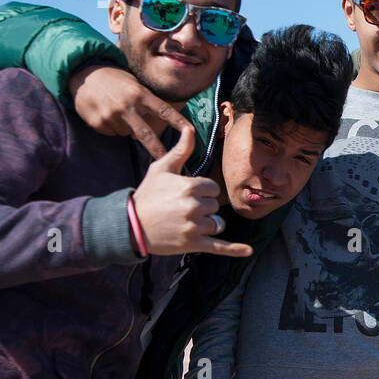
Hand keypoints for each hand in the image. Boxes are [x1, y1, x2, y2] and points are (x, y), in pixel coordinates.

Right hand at [70, 64, 192, 159]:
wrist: (83, 74)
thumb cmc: (114, 79)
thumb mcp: (134, 84)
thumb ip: (144, 104)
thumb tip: (148, 131)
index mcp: (140, 94)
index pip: (164, 110)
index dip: (178, 122)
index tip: (191, 132)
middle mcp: (127, 105)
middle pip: (146, 134)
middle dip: (158, 149)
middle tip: (167, 161)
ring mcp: (111, 115)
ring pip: (127, 134)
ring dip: (127, 128)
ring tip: (118, 111)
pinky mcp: (98, 123)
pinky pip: (112, 133)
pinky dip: (113, 127)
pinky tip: (106, 113)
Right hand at [132, 125, 252, 257]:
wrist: (129, 224)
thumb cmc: (147, 194)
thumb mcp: (161, 168)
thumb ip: (181, 149)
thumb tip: (190, 127)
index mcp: (190, 186)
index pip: (213, 188)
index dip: (201, 192)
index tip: (185, 195)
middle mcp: (193, 206)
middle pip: (215, 206)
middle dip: (202, 208)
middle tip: (180, 210)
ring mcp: (193, 227)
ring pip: (217, 223)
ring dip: (207, 224)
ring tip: (185, 223)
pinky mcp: (193, 244)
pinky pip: (219, 246)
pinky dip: (235, 249)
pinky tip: (249, 251)